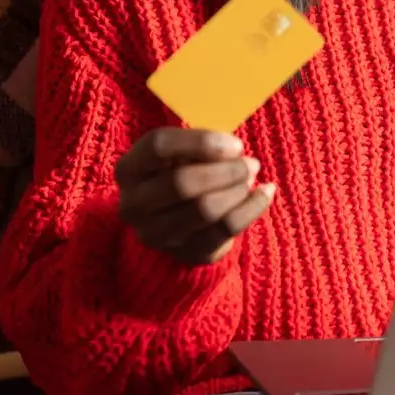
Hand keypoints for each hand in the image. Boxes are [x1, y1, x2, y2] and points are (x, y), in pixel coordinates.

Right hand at [116, 128, 275, 266]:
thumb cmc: (179, 173)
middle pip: (183, 183)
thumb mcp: (178, 154)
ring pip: (206, 209)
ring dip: (238, 189)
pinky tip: (265, 193)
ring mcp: (156, 234)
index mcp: (128, 169)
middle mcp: (134, 205)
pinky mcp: (186, 252)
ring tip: (251, 176)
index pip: (158, 146)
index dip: (201, 142)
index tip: (234, 144)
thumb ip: (198, 146)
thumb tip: (234, 150)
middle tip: (250, 163)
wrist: (170, 223)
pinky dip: (253, 207)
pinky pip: (226, 229)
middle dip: (226, 170)